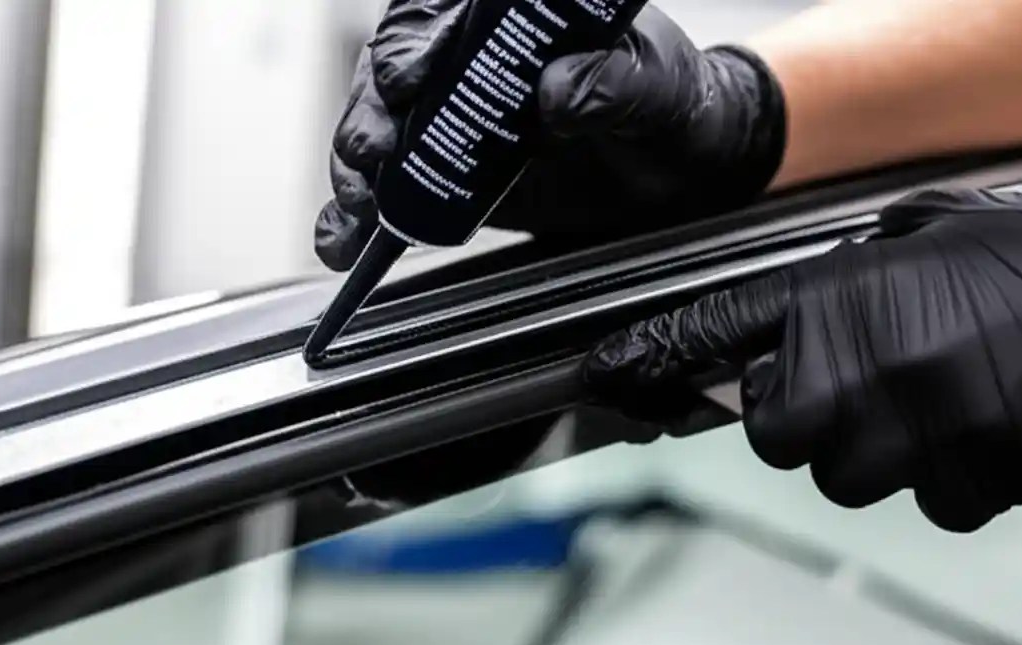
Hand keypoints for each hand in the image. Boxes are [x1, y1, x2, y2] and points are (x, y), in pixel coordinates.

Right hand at [314, 0, 786, 270]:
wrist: (680, 172)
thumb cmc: (672, 108)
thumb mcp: (658, 90)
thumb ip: (613, 81)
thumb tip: (557, 89)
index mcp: (513, 17)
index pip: (442, 11)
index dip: (414, 38)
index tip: (410, 78)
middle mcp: (472, 62)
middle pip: (391, 71)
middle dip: (371, 111)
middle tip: (373, 151)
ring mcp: (452, 120)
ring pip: (378, 130)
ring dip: (355, 168)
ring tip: (356, 206)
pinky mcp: (446, 176)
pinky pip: (389, 192)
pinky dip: (357, 219)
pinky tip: (342, 244)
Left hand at [584, 188, 1021, 531]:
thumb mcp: (913, 242)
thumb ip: (838, 287)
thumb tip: (787, 325)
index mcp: (838, 295)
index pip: (717, 331)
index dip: (654, 357)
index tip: (606, 375)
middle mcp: (861, 363)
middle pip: (776, 437)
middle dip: (805, 420)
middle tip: (858, 390)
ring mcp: (913, 426)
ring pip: (847, 477)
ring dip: (878, 450)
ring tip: (935, 401)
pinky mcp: (969, 476)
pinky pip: (927, 502)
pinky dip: (947, 476)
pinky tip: (981, 426)